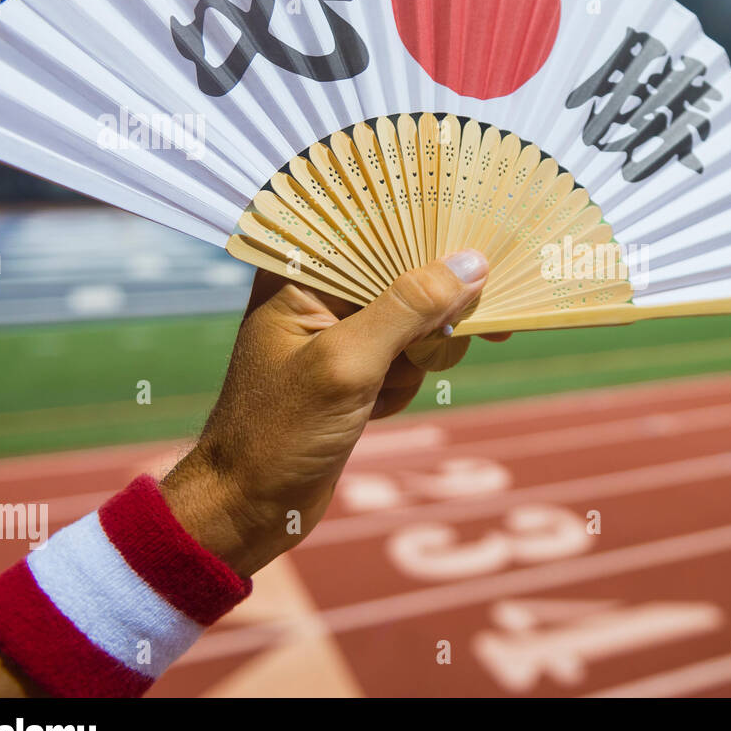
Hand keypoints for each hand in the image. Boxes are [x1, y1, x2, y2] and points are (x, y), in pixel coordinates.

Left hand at [160, 250, 499, 576]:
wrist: (249, 506)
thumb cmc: (278, 432)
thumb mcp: (348, 364)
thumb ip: (409, 309)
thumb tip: (472, 265)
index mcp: (300, 270)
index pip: (377, 224)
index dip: (430, 228)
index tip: (481, 234)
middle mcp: (321, 290)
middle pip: (408, 270)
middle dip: (430, 311)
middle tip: (459, 329)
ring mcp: (341, 330)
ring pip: (418, 319)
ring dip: (414, 360)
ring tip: (374, 394)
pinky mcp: (357, 366)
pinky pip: (409, 357)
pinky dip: (403, 385)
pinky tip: (371, 411)